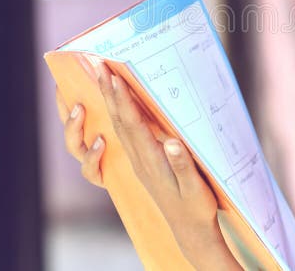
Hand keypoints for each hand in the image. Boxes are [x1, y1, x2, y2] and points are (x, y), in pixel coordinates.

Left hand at [58, 61, 241, 269]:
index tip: (114, 76)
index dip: (122, 100)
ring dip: (109, 100)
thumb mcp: (195, 189)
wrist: (189, 230)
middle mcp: (140, 159)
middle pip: (119, 120)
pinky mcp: (143, 162)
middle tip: (97, 65)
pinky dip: (119, 113)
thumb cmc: (196, 207)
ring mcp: (139, 161)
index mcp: (151, 161)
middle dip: (108, 92)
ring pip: (119, 125)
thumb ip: (183, 165)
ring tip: (102, 76)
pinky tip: (119, 103)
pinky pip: (125, 133)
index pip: (132, 125)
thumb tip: (171, 143)